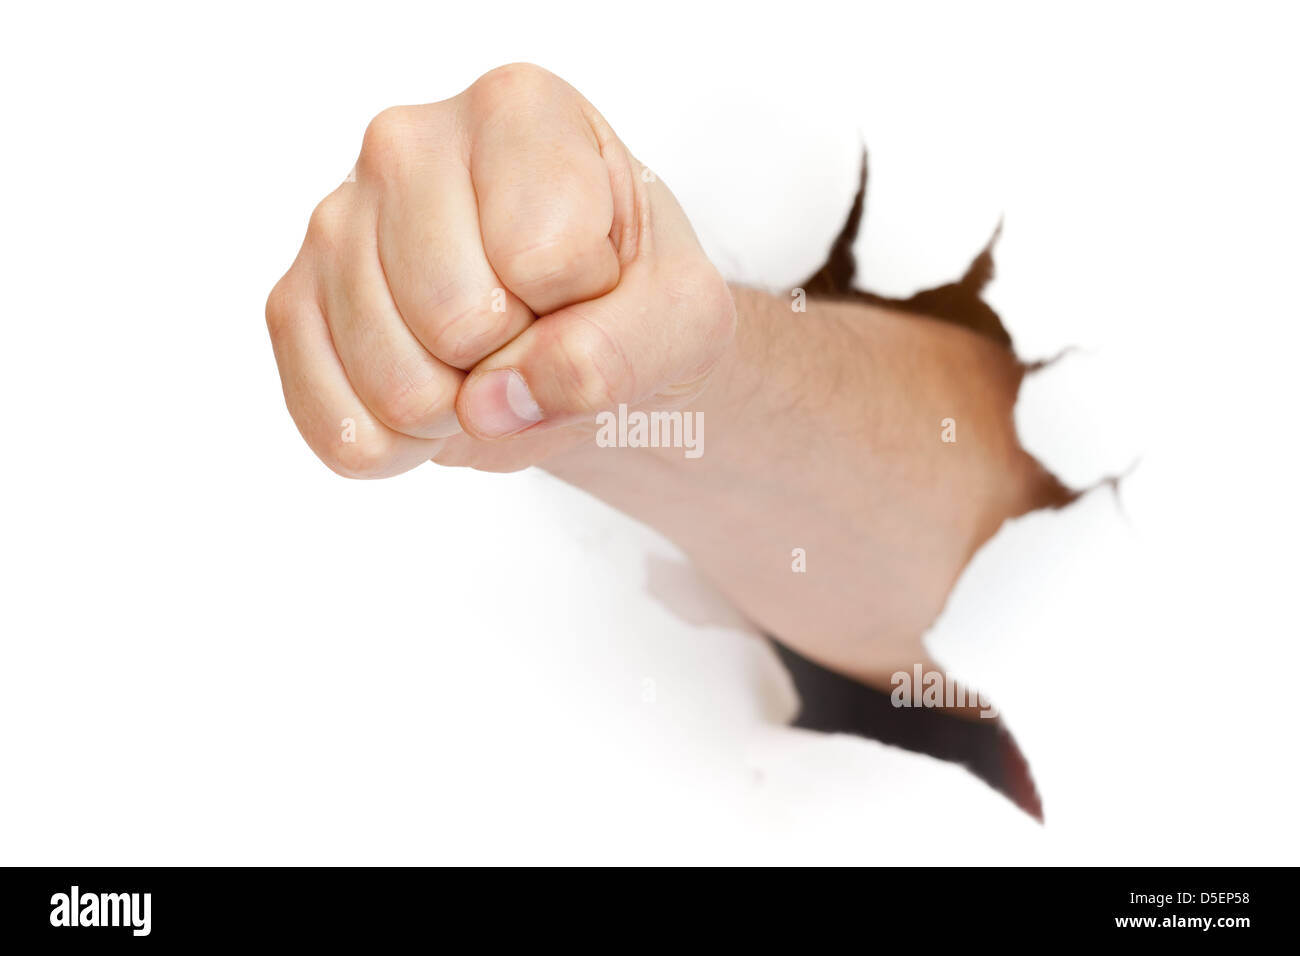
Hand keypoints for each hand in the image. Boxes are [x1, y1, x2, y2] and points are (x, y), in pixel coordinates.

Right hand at [265, 63, 735, 476]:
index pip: (543, 258)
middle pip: (456, 320)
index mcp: (517, 109)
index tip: (593, 280)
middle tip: (537, 332)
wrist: (584, 328)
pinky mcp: (291, 305)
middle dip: (518, 365)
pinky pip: (343, 433)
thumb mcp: (684, 318)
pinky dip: (407, 448)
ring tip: (489, 360)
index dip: (585, 306)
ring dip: (466, 414)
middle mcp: (405, 143)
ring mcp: (334, 223)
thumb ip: (620, 352)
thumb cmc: (634, 295)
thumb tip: (488, 403)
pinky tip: (436, 392)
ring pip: (397, 387)